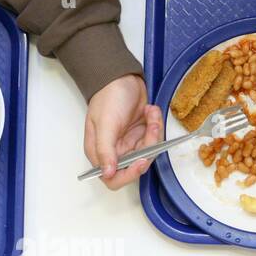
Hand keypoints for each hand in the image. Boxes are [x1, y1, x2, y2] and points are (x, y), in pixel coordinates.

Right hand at [84, 74, 161, 189]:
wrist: (121, 76)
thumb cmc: (108, 96)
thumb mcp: (105, 124)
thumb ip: (105, 150)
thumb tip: (106, 173)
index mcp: (100, 153)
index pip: (113, 179)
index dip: (128, 175)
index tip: (141, 161)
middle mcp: (115, 152)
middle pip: (136, 166)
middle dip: (147, 147)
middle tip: (150, 127)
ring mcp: (130, 144)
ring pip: (149, 152)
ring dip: (154, 132)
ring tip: (150, 113)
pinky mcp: (141, 135)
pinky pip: (155, 138)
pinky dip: (156, 124)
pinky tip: (150, 111)